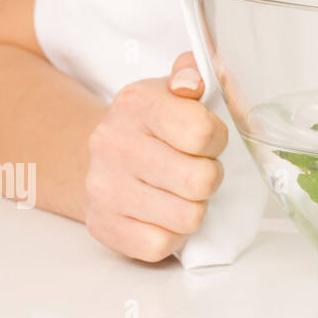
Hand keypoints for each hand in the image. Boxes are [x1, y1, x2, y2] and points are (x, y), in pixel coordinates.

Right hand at [84, 51, 225, 261]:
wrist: (100, 155)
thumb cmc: (153, 125)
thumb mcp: (173, 89)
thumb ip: (194, 72)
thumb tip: (193, 81)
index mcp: (137, 102)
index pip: (202, 132)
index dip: (217, 140)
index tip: (208, 140)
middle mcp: (113, 143)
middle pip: (200, 180)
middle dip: (210, 176)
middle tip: (197, 169)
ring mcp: (103, 187)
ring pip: (187, 217)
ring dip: (194, 207)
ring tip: (181, 191)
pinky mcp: (102, 225)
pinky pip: (160, 245)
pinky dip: (171, 235)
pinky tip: (164, 214)